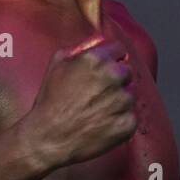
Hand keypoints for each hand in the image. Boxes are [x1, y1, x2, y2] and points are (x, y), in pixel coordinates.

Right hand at [19, 35, 136, 170]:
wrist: (48, 138)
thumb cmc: (49, 102)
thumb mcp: (57, 64)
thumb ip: (79, 48)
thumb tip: (96, 42)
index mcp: (97, 60)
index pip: (120, 50)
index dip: (112, 58)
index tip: (107, 68)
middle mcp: (113, 77)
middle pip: (127, 72)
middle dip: (116, 80)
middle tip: (98, 94)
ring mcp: (123, 101)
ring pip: (130, 95)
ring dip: (118, 101)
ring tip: (96, 111)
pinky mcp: (128, 123)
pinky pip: (130, 117)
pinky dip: (120, 121)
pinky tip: (102, 124)